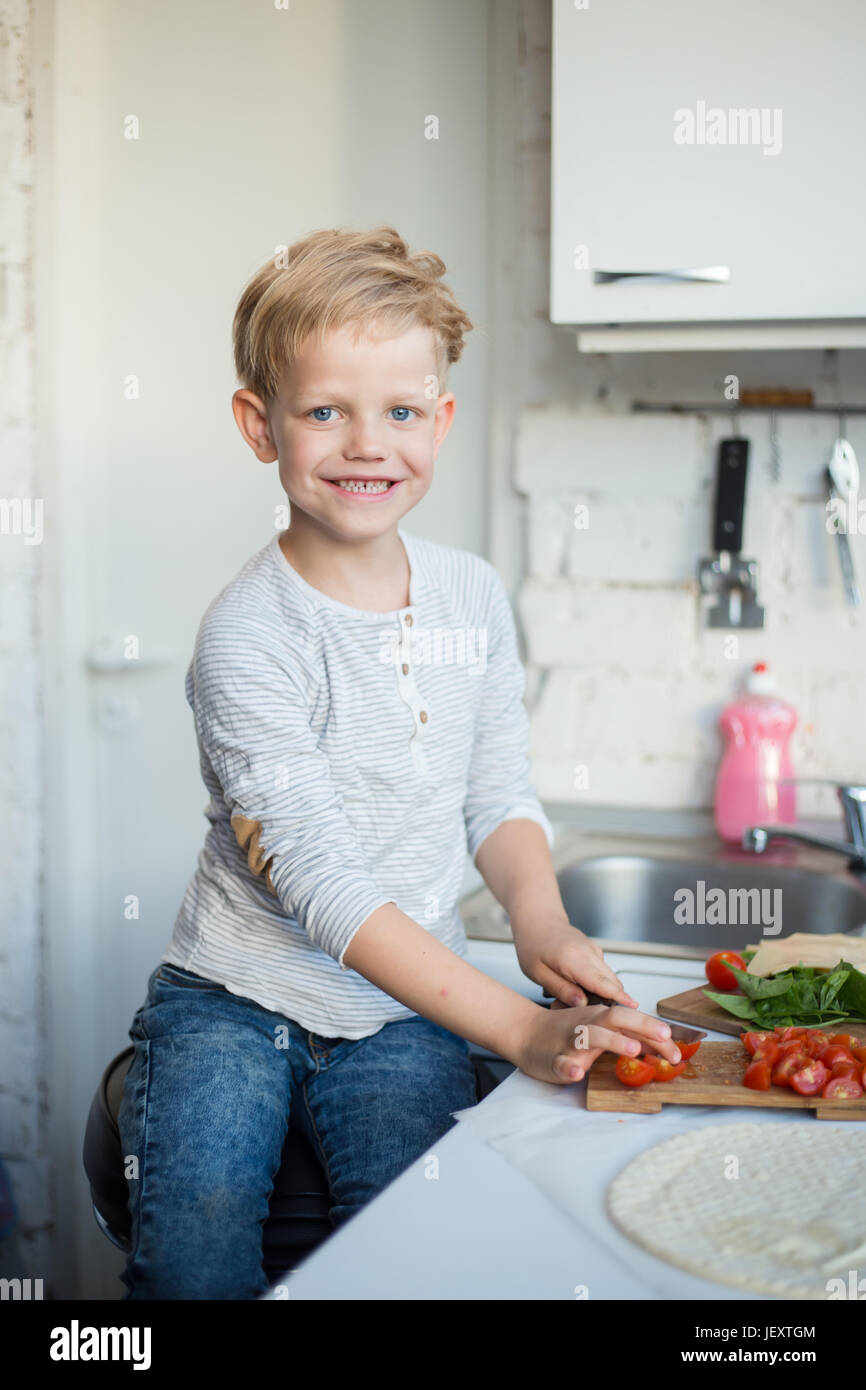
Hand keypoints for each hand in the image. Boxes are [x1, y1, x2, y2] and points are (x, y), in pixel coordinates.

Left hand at [514, 918, 638, 1008]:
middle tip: (596, 1017)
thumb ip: (562, 990)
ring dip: (604, 994)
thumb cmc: (533, 945)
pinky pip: (603, 973)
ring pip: (609, 978)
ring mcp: (594, 951)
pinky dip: (599, 984)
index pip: (601, 982)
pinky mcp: (595, 952)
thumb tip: (583, 1005)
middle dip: (612, 1001)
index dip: (618, 997)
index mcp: (573, 959)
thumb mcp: (538, 973)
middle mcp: (588, 953)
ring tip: (580, 1001)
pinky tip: (580, 989)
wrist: (538, 921)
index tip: (632, 1007)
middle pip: (611, 982)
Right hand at [514, 1001, 681, 1085]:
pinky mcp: (553, 1058)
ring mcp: (570, 1042)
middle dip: (642, 1027)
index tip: (679, 1049)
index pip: (634, 1021)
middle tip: (665, 1038)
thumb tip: (664, 1044)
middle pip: (617, 1019)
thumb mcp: (602, 1030)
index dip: (657, 1034)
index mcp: (602, 1018)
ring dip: (613, 1041)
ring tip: (632, 1051)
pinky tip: (576, 1072)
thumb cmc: (568, 1032)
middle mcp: (589, 1025)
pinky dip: (569, 1067)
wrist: (526, 1033)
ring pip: (590, 1037)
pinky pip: (561, 1062)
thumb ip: (629, 1036)